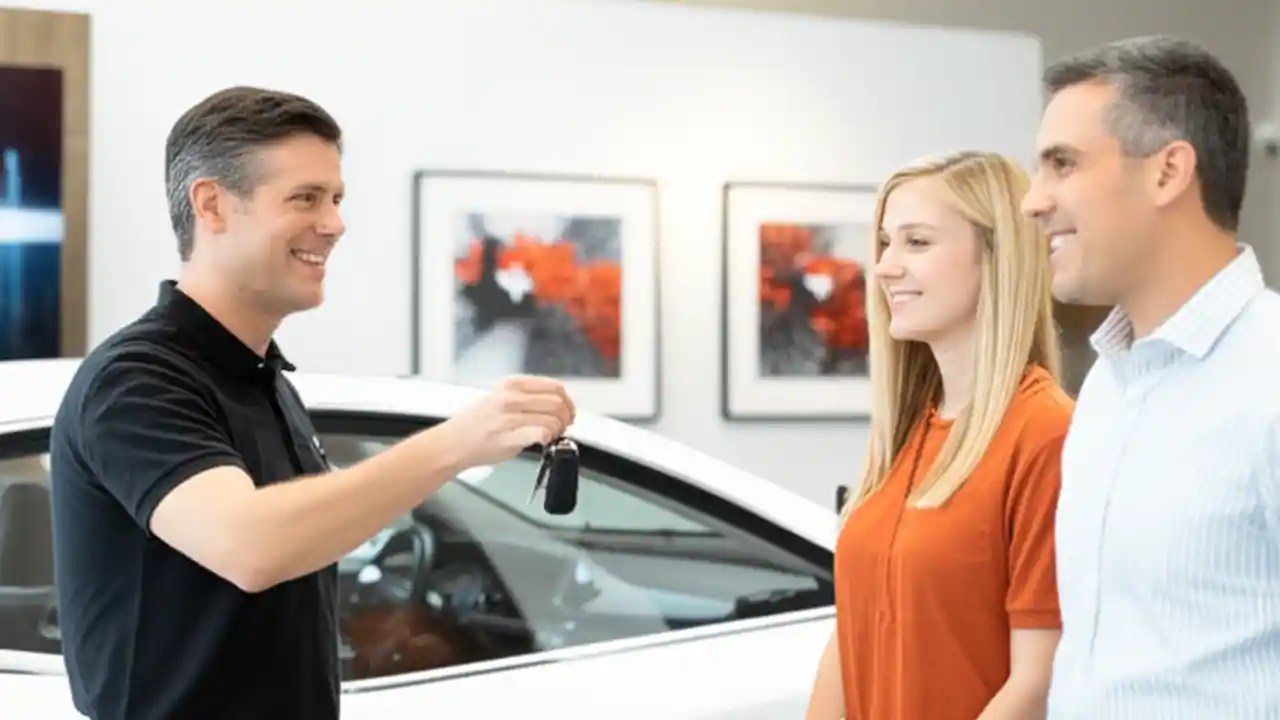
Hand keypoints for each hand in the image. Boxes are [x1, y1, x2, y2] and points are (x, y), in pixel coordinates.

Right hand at [443, 375, 575, 468]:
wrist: (452, 443)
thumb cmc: (476, 423)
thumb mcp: (500, 397)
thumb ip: (527, 397)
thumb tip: (557, 404)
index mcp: (511, 384)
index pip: (555, 387)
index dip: (567, 402)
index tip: (568, 413)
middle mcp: (511, 397)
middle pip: (558, 403)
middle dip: (565, 418)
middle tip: (561, 428)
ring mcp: (509, 417)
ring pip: (553, 420)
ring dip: (558, 430)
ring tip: (550, 436)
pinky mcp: (508, 437)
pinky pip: (541, 433)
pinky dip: (548, 438)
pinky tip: (543, 442)